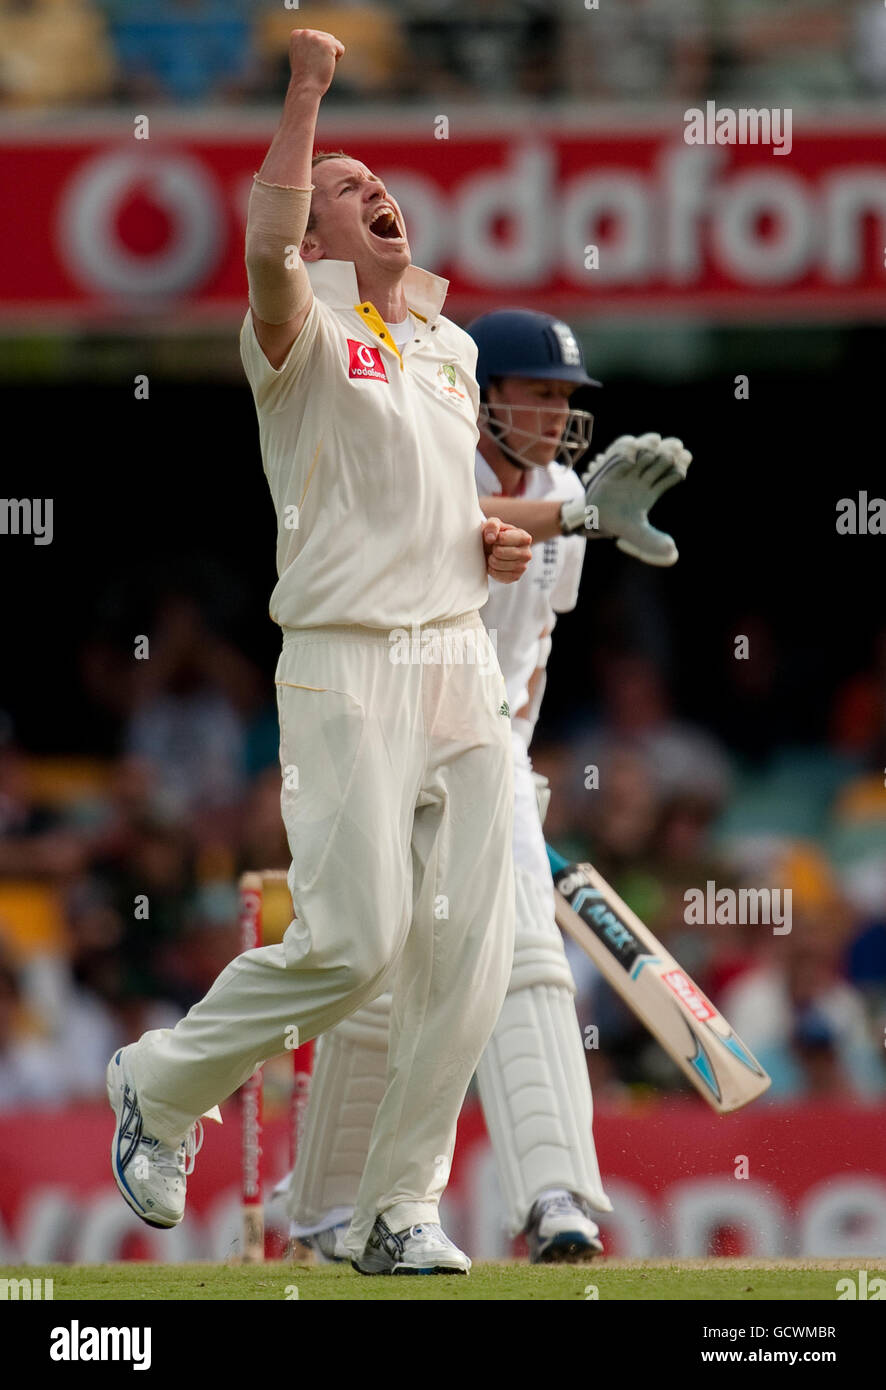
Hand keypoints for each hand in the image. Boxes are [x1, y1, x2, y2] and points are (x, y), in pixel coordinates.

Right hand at [288, 29, 344, 95]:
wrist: (305, 87)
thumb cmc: (304, 76)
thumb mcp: (301, 56)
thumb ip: (307, 44)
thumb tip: (316, 41)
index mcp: (297, 34)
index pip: (316, 37)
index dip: (316, 52)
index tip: (307, 62)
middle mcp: (305, 33)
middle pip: (326, 38)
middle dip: (324, 53)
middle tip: (314, 66)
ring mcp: (316, 37)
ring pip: (334, 43)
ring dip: (330, 56)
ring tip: (320, 65)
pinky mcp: (327, 44)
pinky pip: (341, 48)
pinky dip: (337, 59)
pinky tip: (327, 65)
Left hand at [483, 518, 531, 583]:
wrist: (493, 549)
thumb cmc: (495, 535)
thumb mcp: (493, 524)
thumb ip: (492, 526)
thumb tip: (491, 538)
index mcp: (525, 538)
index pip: (502, 539)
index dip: (494, 538)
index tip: (497, 539)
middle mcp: (527, 554)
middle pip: (499, 552)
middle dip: (492, 550)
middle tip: (495, 548)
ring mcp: (522, 567)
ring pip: (497, 564)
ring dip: (491, 560)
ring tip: (495, 556)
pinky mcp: (515, 577)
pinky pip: (497, 575)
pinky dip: (492, 570)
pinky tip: (495, 565)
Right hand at [561, 433, 691, 565]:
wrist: (592, 516)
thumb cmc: (617, 523)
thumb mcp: (635, 533)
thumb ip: (652, 540)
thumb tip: (672, 551)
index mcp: (653, 491)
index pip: (673, 474)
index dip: (679, 467)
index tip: (679, 470)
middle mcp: (644, 477)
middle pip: (663, 458)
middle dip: (669, 453)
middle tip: (669, 454)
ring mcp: (630, 469)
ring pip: (647, 451)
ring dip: (651, 447)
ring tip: (652, 448)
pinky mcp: (614, 462)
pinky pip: (625, 449)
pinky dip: (629, 449)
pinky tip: (631, 458)